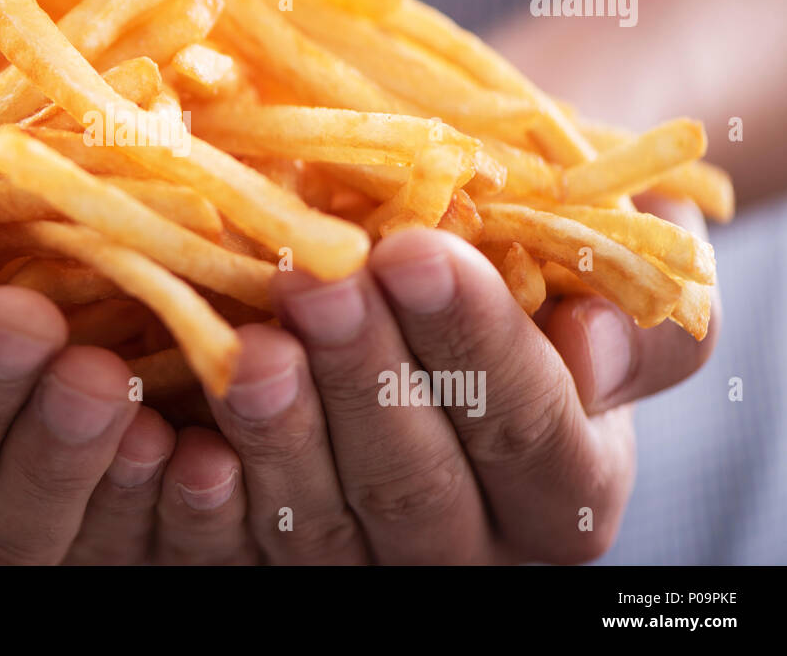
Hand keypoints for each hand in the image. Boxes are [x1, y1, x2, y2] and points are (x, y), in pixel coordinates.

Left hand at [151, 196, 716, 563]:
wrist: (451, 268)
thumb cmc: (538, 258)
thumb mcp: (618, 272)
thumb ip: (641, 320)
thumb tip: (589, 344)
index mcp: (568, 482)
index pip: (529, 427)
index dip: (476, 343)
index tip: (416, 251)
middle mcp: (473, 544)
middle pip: (417, 488)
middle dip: (365, 379)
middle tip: (317, 283)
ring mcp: (367, 560)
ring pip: (323, 530)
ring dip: (281, 437)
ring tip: (247, 349)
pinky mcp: (275, 554)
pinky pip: (235, 552)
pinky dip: (203, 505)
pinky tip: (168, 443)